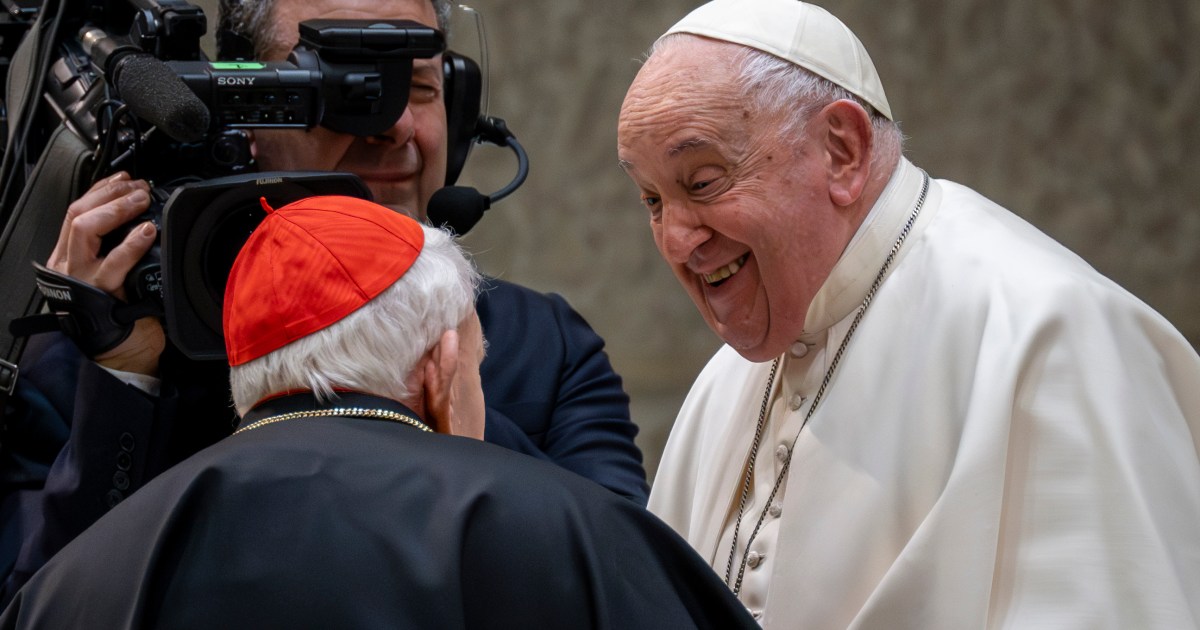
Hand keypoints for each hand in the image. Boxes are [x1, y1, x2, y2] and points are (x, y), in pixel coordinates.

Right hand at [47, 172, 164, 374]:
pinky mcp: (101, 294)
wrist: (123, 355)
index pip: (78, 210)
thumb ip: (119, 246)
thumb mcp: (115, 271)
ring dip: (116, 209)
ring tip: (141, 201)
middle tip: (137, 188)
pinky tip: (147, 231)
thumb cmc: (122, 315)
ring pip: (85, 230)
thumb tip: (142, 215)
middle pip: (77, 213)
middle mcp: (69, 264)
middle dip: (108, 194)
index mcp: (69, 256)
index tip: (123, 179)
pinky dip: (131, 244)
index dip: (101, 189)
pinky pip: (114, 263)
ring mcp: (82, 278)